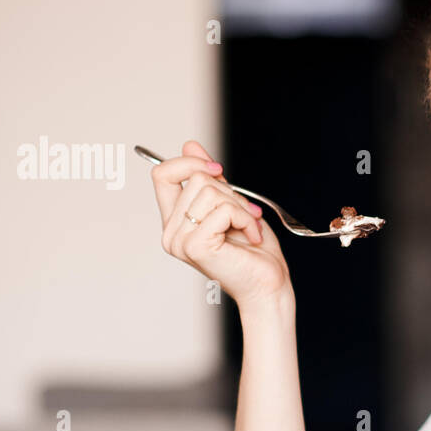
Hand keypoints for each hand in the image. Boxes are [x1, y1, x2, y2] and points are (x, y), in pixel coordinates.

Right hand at [149, 139, 291, 309]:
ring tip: (249, 228)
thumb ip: (209, 179)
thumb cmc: (254, 252)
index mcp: (175, 222)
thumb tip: (190, 146)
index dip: (189, 163)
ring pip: (210, 193)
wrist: (268, 284)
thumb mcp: (231, 204)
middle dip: (230, 192)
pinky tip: (251, 236)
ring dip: (240, 208)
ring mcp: (180, 241)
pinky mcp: (196, 247)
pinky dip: (245, 220)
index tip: (217, 169)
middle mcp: (171, 233)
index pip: (162, 175)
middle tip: (245, 216)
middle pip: (195, 180)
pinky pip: (222, 211)